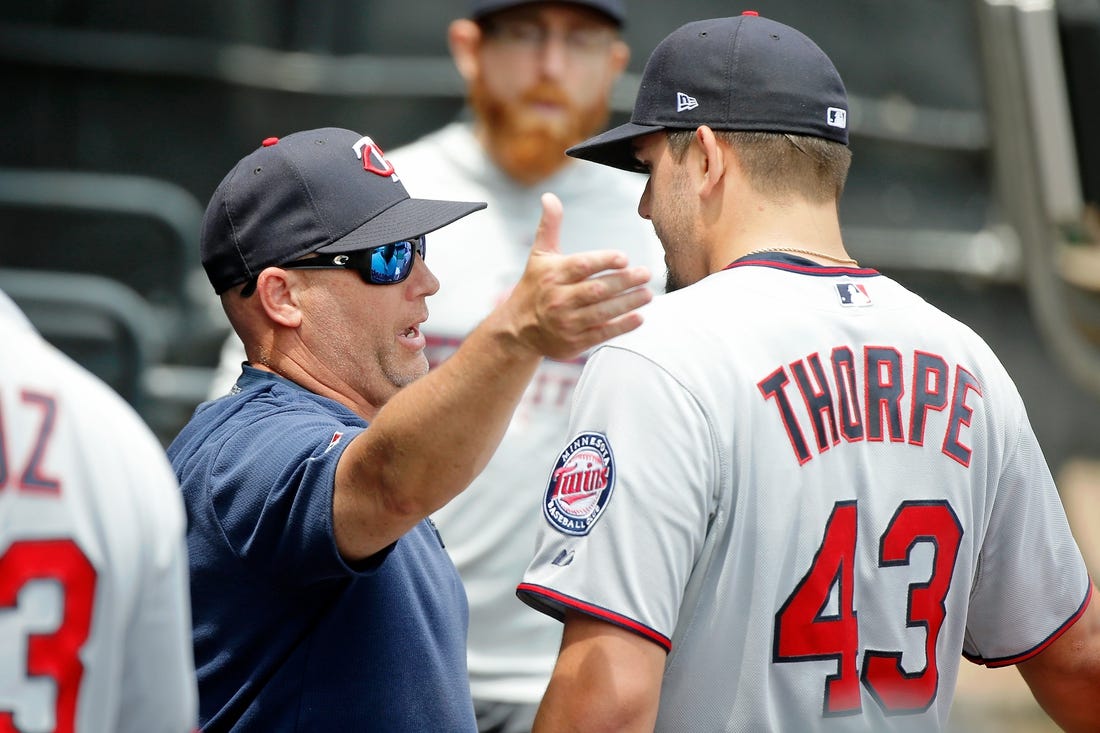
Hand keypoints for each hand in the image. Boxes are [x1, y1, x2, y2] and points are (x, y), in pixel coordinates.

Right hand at [498, 192, 652, 360]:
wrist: (517, 329)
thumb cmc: (535, 287)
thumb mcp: (539, 256)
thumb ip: (550, 226)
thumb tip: (549, 196)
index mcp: (552, 275)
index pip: (582, 266)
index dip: (604, 261)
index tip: (624, 258)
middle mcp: (558, 299)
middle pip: (596, 289)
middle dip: (624, 282)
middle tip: (646, 274)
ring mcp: (567, 323)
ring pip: (602, 312)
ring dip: (628, 303)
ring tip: (648, 294)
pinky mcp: (574, 342)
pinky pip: (602, 334)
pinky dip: (622, 326)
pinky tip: (639, 317)